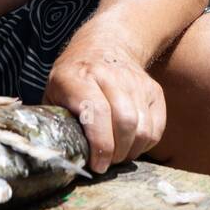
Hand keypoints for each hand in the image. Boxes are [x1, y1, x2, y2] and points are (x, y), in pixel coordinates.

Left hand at [44, 38, 165, 173]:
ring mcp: (135, 81)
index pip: (97, 112)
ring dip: (132, 151)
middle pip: (125, 122)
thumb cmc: (73, 78)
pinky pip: (156, 127)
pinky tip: (131, 145)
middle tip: (107, 162)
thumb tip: (58, 157)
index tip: (97, 165)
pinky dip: (145, 144)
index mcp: (79, 78)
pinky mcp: (153, 90)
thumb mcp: (53, 93)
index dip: (100, 144)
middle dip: (117, 152)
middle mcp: (110, 76)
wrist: (104, 45)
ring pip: (143, 127)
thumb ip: (55, 122)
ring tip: (118, 155)